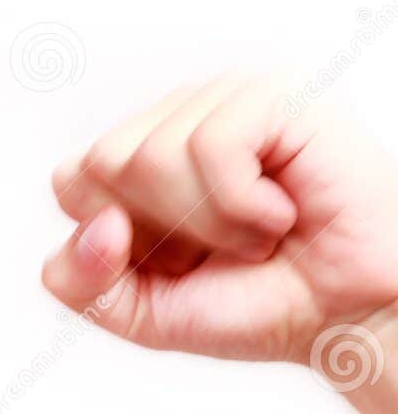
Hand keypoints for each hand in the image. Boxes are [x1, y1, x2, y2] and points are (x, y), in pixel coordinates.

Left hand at [42, 75, 397, 379]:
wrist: (343, 317)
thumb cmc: (251, 303)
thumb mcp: (136, 311)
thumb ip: (78, 281)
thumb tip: (98, 224)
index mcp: (135, 161)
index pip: (71, 180)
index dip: (116, 241)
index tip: (177, 260)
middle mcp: (175, 119)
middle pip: (102, 163)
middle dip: (163, 229)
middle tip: (221, 243)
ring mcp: (222, 100)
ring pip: (151, 155)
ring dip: (209, 223)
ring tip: (257, 231)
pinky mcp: (272, 96)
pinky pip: (211, 147)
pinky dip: (243, 205)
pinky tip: (281, 212)